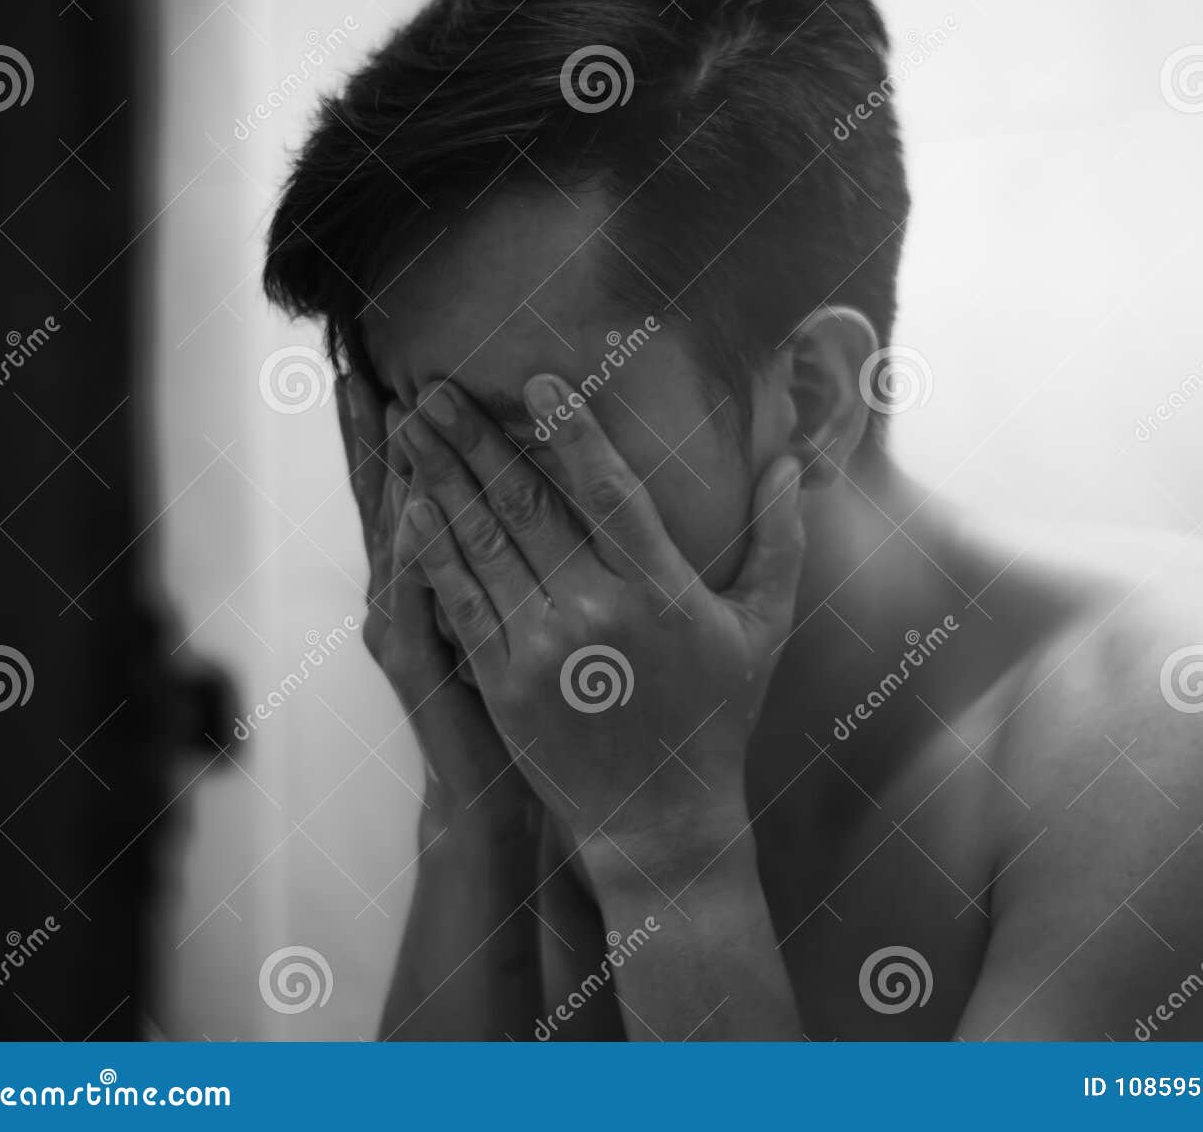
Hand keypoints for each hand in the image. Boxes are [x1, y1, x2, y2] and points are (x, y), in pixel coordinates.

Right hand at [335, 372, 535, 837]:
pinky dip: (414, 555)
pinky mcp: (422, 668)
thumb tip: (529, 489)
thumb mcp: (503, 612)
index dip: (384, 430)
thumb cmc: (512, 697)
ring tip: (383, 407)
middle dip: (369, 430)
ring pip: (393, 534)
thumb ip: (502, 554)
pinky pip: (418, 601)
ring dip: (388, 470)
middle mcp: (398, 596)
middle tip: (356, 363)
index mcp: (420, 578)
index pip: (401, 487)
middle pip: (380, 497)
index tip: (376, 364)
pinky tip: (414, 510)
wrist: (491, 793)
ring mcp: (402, 631)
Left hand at [398, 375, 804, 874]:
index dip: (573, 431)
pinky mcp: (501, 683)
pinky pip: (460, 601)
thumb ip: (780, 541)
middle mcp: (594, 614)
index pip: (609, 492)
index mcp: (660, 593)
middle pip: (525, 505)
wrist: (658, 822)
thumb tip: (790, 463)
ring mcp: (539, 650)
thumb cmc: (715, 719)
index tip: (538, 380)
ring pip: (481, 544)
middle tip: (437, 386)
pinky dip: (433, 549)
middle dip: (476, 439)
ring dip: (442, 478)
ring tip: (412, 427)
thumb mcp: (764, 629)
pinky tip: (412, 505)